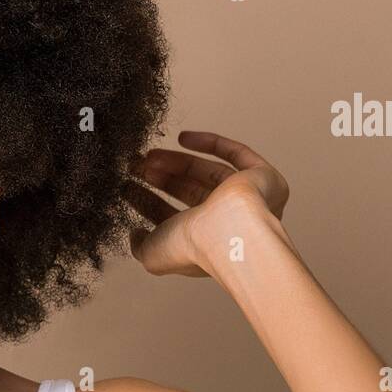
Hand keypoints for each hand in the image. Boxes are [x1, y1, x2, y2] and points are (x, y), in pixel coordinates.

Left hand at [121, 131, 289, 276]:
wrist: (227, 232)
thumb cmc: (193, 248)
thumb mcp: (152, 254)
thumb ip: (138, 245)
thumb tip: (133, 233)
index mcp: (204, 243)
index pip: (173, 218)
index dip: (149, 201)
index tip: (129, 187)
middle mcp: (227, 222)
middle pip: (189, 193)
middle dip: (161, 178)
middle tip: (136, 167)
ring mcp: (247, 200)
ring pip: (209, 172)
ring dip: (176, 162)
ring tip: (148, 156)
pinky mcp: (263, 178)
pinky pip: (237, 154)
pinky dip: (210, 143)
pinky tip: (183, 137)